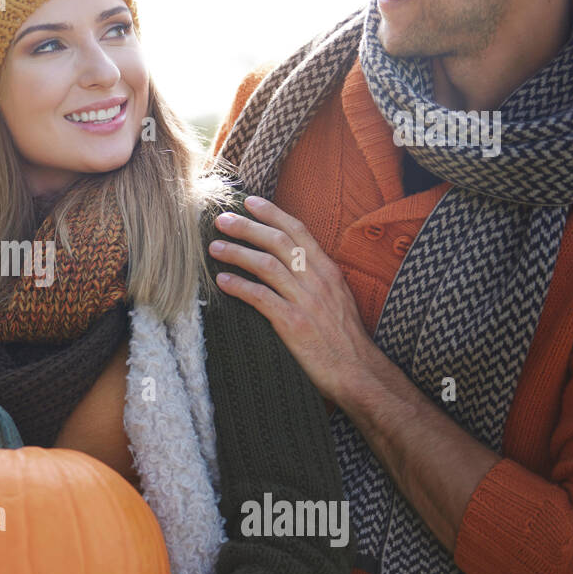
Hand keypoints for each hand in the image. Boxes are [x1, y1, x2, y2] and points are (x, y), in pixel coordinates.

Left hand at [207, 195, 377, 408]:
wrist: (358, 372)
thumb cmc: (344, 337)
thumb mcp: (337, 298)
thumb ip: (315, 277)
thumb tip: (290, 261)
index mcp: (328, 271)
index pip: (298, 231)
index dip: (272, 213)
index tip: (249, 201)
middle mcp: (317, 280)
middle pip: (278, 242)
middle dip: (247, 227)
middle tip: (222, 220)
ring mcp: (306, 301)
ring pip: (267, 266)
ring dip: (237, 254)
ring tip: (214, 248)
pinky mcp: (294, 324)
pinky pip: (262, 298)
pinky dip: (240, 287)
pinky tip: (223, 282)